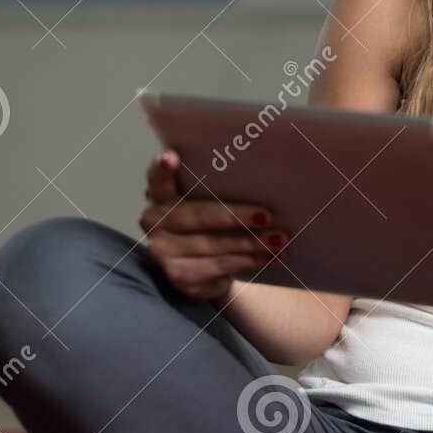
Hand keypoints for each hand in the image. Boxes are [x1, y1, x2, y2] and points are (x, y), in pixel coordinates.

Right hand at [140, 149, 287, 301]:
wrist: (207, 272)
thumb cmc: (211, 226)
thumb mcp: (209, 203)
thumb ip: (215, 190)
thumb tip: (263, 180)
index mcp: (160, 194)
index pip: (157, 178)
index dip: (162, 169)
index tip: (172, 157)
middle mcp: (154, 220)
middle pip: (196, 215)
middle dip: (235, 216)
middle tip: (267, 215)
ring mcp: (162, 250)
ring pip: (213, 244)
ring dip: (251, 242)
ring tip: (279, 239)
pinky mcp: (178, 275)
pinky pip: (219, 265)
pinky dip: (248, 260)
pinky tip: (270, 257)